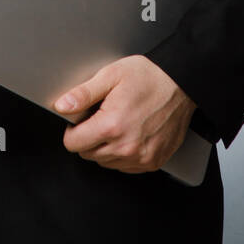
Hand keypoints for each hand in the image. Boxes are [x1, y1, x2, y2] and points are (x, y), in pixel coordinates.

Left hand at [54, 55, 196, 173]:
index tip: (80, 121)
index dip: (73, 130)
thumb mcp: (111, 75)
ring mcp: (141, 157)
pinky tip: (129, 133)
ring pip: (105, 162)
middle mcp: (126, 146)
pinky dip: (122, 154)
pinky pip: (124, 167)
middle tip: (102, 116)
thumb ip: (83, 93)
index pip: (73, 144)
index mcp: (112, 125)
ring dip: (105, 147)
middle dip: (89, 137)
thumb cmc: (148, 77)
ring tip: (118, 123)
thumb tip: (62, 106)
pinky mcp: (152, 162)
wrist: (181, 84)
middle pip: (88, 154)